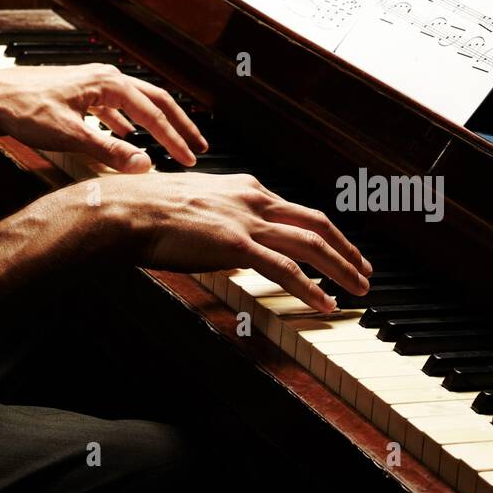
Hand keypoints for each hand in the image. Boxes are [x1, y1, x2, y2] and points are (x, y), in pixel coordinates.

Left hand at [0, 62, 207, 172]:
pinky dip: (126, 122)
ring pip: (134, 103)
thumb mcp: (69, 136)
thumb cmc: (22, 109)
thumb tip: (145, 165)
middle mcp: (104, 77)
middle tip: (197, 146)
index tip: (191, 159)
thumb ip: (109, 153)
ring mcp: (90, 83)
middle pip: (153, 100)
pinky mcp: (78, 93)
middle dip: (176, 125)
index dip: (175, 138)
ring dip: (153, 123)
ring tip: (169, 142)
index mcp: (108, 83)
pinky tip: (125, 135)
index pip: (153, 112)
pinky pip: (113, 107)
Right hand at [97, 170, 371, 311]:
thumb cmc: (150, 209)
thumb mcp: (197, 204)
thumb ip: (222, 218)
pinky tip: (325, 304)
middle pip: (317, 223)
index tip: (340, 249)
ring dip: (341, 268)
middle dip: (346, 249)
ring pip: (311, 244)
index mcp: (245, 188)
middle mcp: (253, 199)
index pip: (297, 210)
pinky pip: (286, 269)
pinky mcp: (237, 245)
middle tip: (364, 271)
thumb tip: (231, 240)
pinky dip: (311, 288)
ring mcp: (247, 221)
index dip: (325, 232)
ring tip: (358, 289)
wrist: (127, 209)